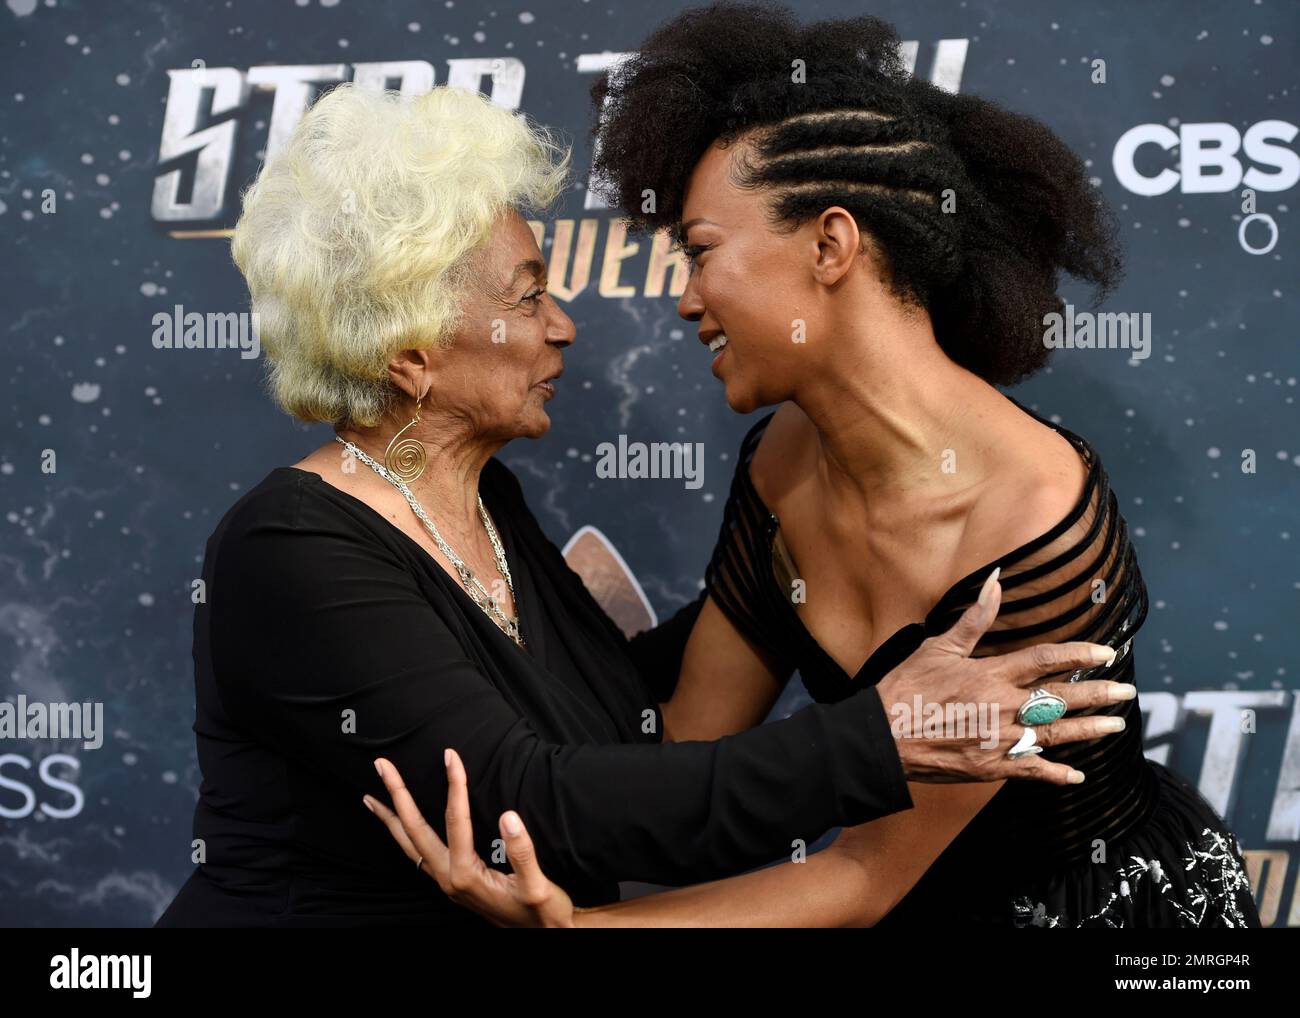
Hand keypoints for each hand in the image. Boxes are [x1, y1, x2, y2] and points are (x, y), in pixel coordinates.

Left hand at [364, 749, 574, 926]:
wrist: (542, 935)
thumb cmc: (541, 913)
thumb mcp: (538, 886)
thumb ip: (522, 852)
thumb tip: (508, 816)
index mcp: (466, 875)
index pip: (455, 820)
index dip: (454, 785)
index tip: (451, 756)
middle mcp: (448, 879)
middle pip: (414, 830)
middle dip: (397, 796)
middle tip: (382, 766)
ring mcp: (446, 882)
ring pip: (408, 845)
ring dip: (390, 818)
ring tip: (371, 797)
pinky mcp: (451, 882)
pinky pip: (417, 853)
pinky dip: (403, 835)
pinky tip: (403, 827)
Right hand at [875, 569, 1134, 785]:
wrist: (884, 736)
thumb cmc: (907, 687)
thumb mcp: (939, 646)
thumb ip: (975, 617)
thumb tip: (996, 581)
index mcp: (992, 674)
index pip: (1046, 660)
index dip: (1079, 654)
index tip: (1106, 653)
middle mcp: (1003, 706)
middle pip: (1062, 698)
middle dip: (1098, 694)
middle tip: (1126, 691)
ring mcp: (1001, 740)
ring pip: (1057, 735)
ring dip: (1090, 730)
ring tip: (1116, 725)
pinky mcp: (991, 767)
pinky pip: (1033, 771)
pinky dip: (1056, 774)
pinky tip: (1077, 776)